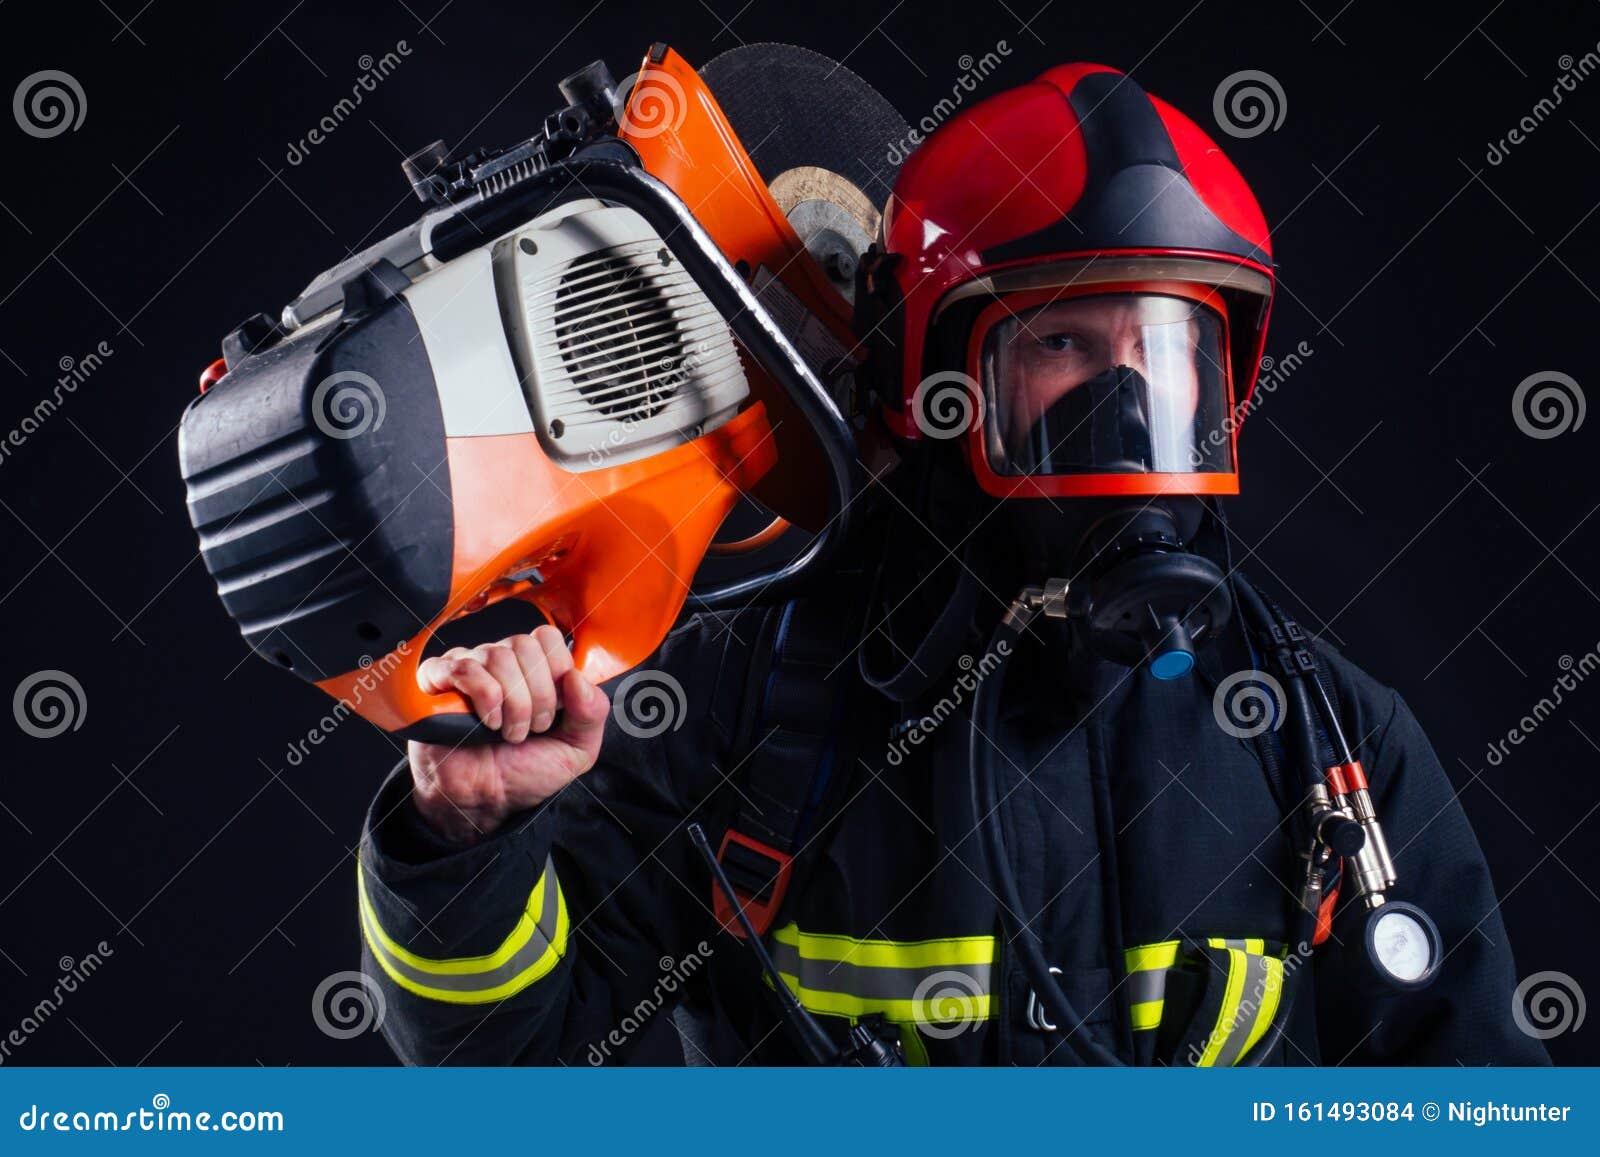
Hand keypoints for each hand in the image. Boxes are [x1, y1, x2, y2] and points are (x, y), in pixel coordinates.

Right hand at [406, 625, 608, 844]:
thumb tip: (578, 677)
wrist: (484, 801)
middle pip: (524, 645)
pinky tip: (488, 723)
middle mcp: (501, 662)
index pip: (547, 638)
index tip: (557, 709)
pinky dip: (485, 698)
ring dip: (513, 703)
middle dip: (538, 695)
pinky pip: (464, 668)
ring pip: (498, 656)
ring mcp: (468, 669)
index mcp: (533, 668)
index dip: (557, 670)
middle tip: (533, 728)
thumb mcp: (576, 749)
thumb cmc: (523, 772)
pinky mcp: (438, 682)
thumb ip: (592, 713)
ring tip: (510, 733)